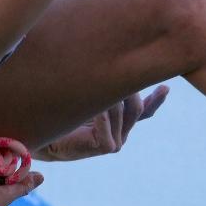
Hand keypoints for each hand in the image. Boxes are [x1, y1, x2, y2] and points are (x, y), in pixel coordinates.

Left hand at [39, 85, 168, 161]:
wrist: (40, 134)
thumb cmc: (56, 111)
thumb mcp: (83, 93)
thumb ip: (100, 85)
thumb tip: (113, 59)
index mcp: (118, 122)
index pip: (144, 111)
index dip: (155, 99)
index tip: (165, 87)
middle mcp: (120, 132)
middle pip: (136, 107)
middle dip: (127, 90)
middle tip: (114, 75)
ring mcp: (115, 140)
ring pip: (125, 112)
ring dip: (109, 100)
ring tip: (90, 90)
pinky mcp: (106, 146)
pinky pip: (110, 122)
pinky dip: (103, 112)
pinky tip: (94, 107)